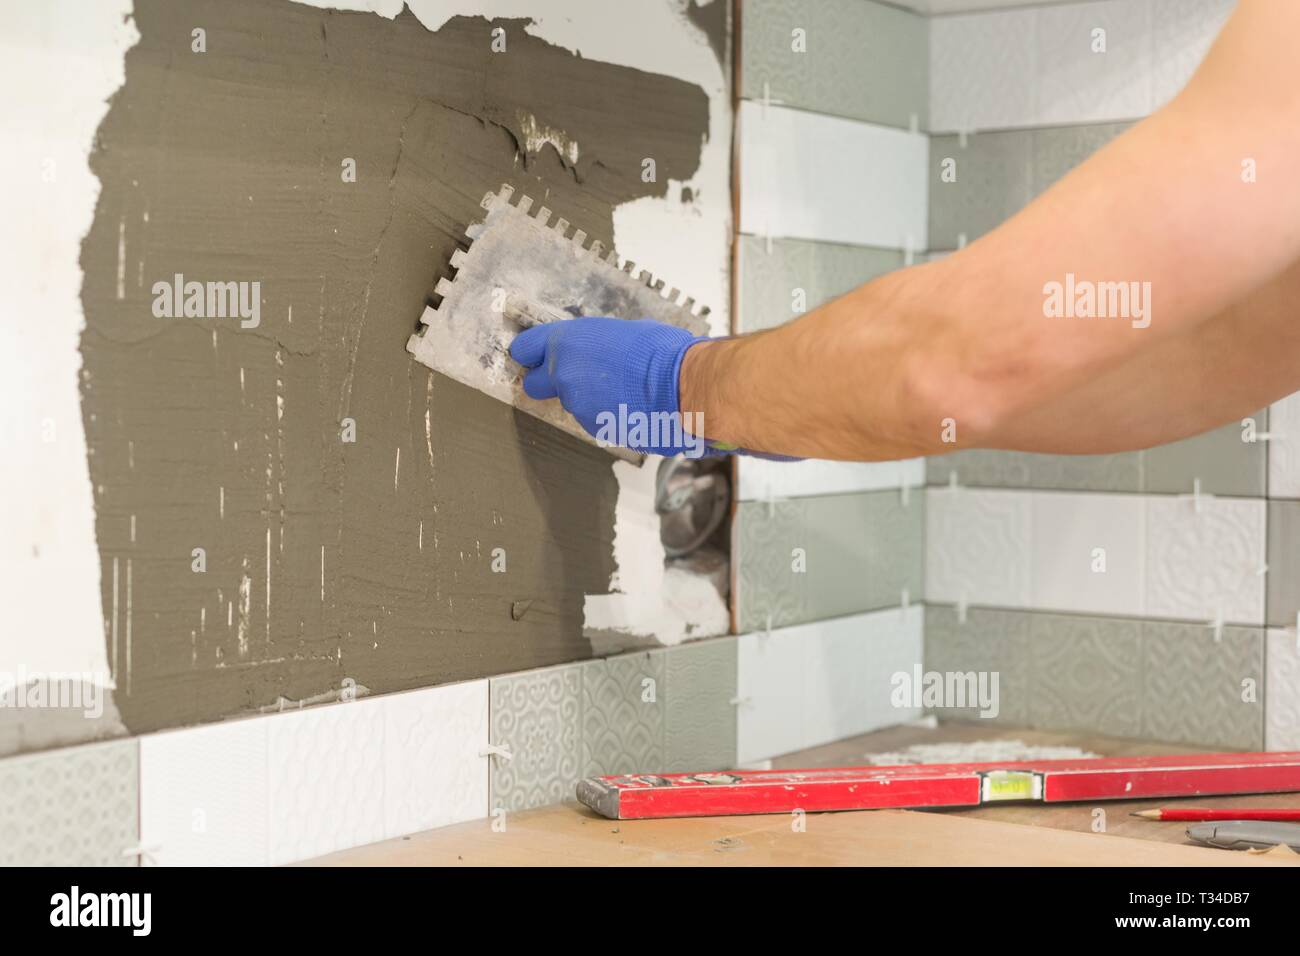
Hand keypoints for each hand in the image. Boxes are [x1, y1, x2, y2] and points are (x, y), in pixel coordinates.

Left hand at [509, 317, 711, 456]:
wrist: (684, 388)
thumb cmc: (662, 350)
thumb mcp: (625, 330)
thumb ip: (598, 342)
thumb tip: (600, 348)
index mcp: (567, 342)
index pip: (526, 348)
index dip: (532, 352)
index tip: (537, 355)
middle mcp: (564, 376)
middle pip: (536, 384)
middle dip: (549, 382)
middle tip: (578, 376)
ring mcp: (578, 406)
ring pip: (573, 403)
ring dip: (590, 399)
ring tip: (624, 390)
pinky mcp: (596, 430)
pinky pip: (595, 419)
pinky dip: (608, 414)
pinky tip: (633, 406)